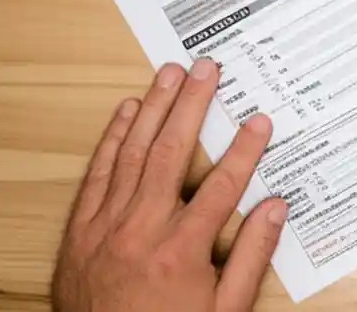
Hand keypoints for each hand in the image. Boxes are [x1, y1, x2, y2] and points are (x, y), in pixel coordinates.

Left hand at [52, 60, 287, 311]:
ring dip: (153, 109)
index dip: (245, 149)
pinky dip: (112, 140)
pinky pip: (98, 174)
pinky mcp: (80, 231)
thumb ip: (252, 256)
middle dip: (193, 105)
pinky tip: (126, 112)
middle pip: (172, 152)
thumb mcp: (224, 310)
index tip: (260, 120)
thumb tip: (275, 208)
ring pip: (133, 154)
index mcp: (182, 250)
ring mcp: (106, 227)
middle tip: (207, 69)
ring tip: (170, 74)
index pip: (222, 185)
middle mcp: (141, 230)